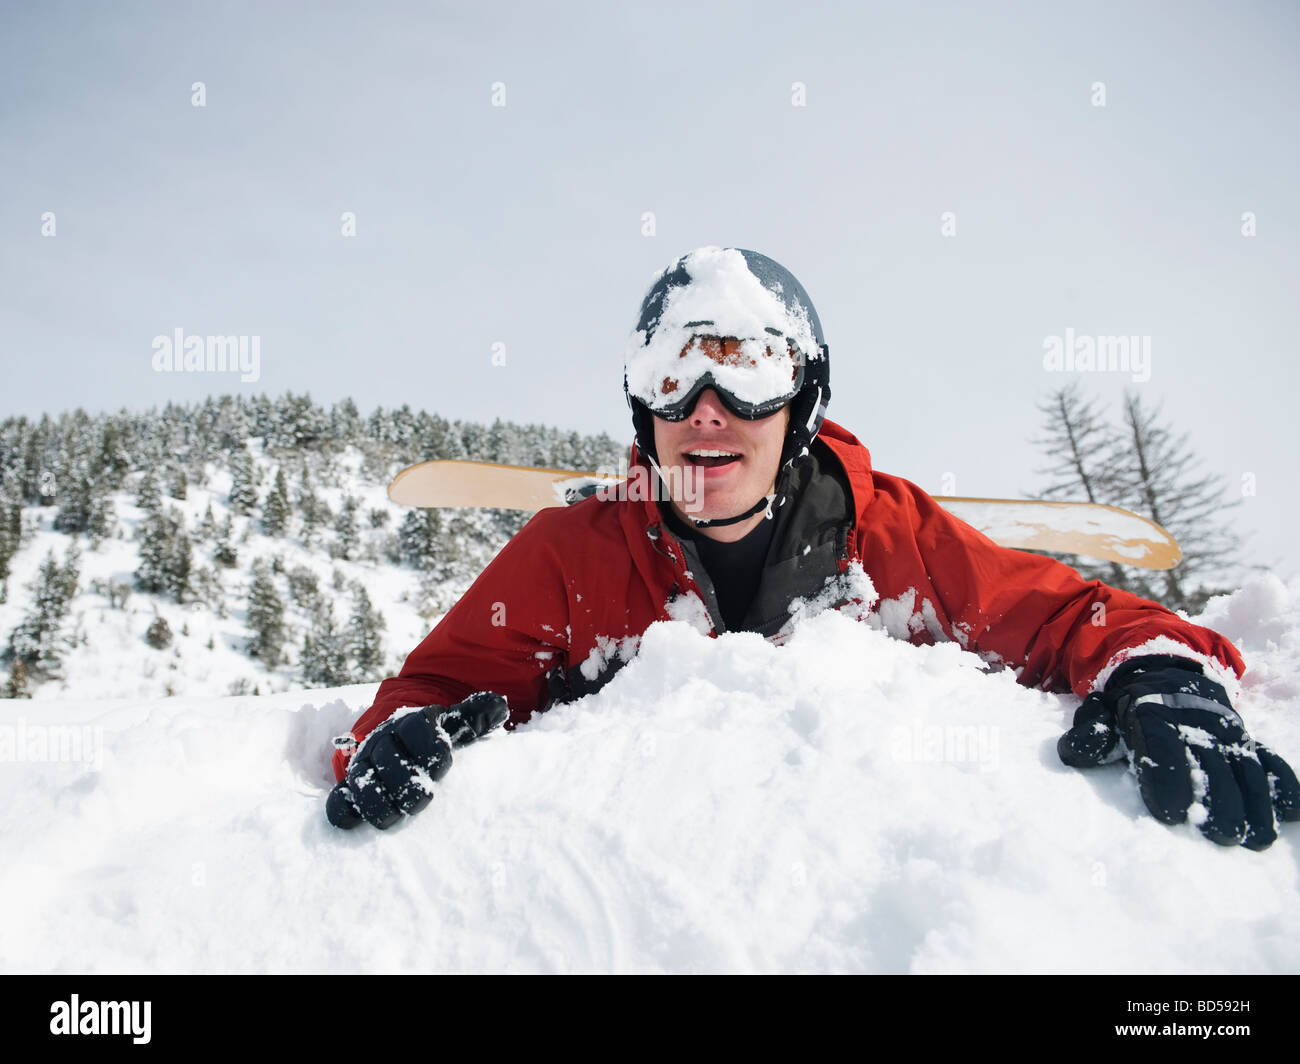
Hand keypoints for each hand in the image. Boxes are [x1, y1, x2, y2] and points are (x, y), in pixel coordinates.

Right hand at [326, 692, 508, 829]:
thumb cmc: (438, 740)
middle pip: (388, 759)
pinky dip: (347, 813)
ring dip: (380, 803)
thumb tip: (498, 706)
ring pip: (361, 783)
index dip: (430, 749)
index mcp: (412, 723)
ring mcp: (363, 766)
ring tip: (399, 815)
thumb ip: (478, 715)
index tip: (443, 768)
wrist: (402, 747)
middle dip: (407, 783)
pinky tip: (363, 824)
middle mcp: (382, 741)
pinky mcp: (350, 791)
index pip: (415, 729)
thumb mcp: (459, 725)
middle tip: (424, 800)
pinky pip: (338, 803)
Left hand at [1058, 655, 1298, 849]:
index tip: (1169, 813)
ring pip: (1245, 766)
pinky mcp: (1245, 738)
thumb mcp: (1101, 711)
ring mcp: (1226, 730)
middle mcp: (1196, 721)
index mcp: (1153, 712)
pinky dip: (1282, 782)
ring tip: (1258, 838)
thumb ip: (1091, 733)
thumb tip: (1073, 753)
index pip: (1161, 744)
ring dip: (1255, 802)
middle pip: (1211, 763)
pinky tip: (1290, 811)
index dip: (1166, 777)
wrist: (1165, 668)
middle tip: (1220, 835)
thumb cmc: (1127, 704)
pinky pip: (1268, 758)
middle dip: (1218, 800)